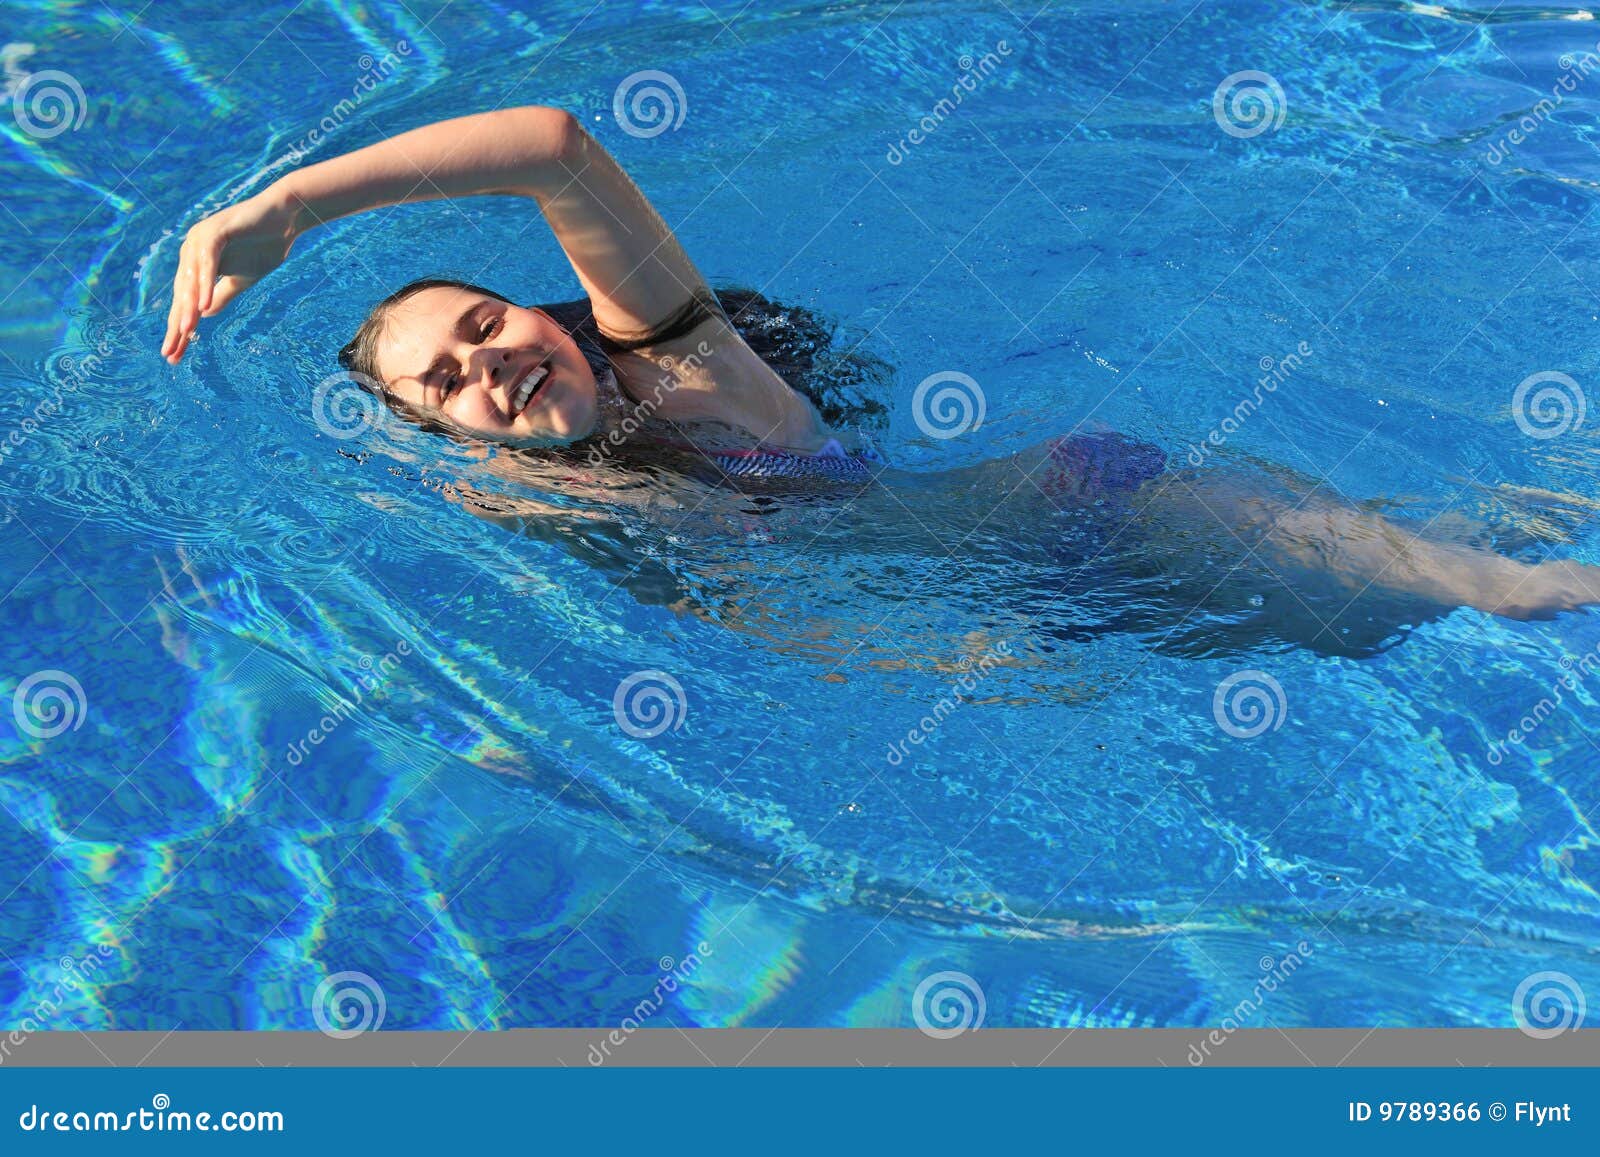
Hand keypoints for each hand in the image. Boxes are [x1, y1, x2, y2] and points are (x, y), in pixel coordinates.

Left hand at [161, 186, 301, 363]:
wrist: (286, 218)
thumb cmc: (265, 245)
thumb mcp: (241, 280)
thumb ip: (221, 295)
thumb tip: (204, 315)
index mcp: (196, 263)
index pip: (185, 301)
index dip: (180, 329)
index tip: (174, 355)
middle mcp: (192, 250)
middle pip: (182, 294)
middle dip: (176, 325)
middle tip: (170, 351)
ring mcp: (201, 239)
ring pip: (191, 280)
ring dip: (188, 309)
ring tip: (185, 333)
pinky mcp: (215, 231)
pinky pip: (208, 263)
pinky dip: (205, 284)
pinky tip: (203, 307)